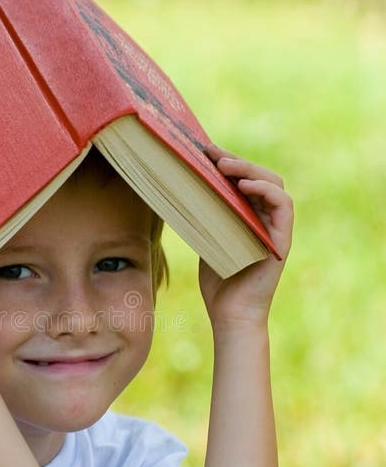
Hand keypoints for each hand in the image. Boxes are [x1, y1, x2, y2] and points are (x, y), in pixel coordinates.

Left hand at [199, 144, 293, 329]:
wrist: (230, 315)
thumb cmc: (218, 282)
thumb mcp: (206, 239)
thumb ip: (204, 215)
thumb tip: (183, 188)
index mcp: (249, 216)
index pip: (245, 179)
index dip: (228, 162)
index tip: (204, 151)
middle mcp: (266, 219)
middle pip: (260, 176)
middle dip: (236, 160)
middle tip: (211, 153)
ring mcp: (276, 228)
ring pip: (274, 184)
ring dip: (250, 169)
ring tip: (224, 165)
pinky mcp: (282, 240)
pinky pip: (283, 205)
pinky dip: (266, 190)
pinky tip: (244, 185)